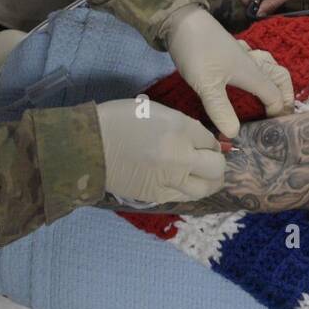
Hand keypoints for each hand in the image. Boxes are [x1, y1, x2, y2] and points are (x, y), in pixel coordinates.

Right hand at [95, 99, 225, 203]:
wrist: (90, 145)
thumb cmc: (120, 121)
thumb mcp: (157, 111)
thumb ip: (184, 126)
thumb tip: (204, 142)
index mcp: (180, 129)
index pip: (211, 141)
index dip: (211, 143)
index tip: (204, 144)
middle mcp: (180, 157)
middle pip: (217, 167)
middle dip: (218, 164)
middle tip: (211, 161)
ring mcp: (169, 180)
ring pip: (205, 189)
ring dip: (210, 182)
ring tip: (205, 177)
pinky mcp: (157, 196)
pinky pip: (184, 197)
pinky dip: (189, 190)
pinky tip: (184, 184)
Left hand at [163, 6, 293, 136]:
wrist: (182, 20)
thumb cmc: (198, 52)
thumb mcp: (207, 85)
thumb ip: (221, 110)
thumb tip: (234, 134)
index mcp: (252, 73)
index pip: (274, 95)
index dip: (278, 112)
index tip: (275, 129)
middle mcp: (252, 62)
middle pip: (280, 76)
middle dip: (286, 93)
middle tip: (284, 111)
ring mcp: (241, 53)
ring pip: (268, 65)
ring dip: (275, 79)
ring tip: (272, 93)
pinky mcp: (230, 48)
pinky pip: (253, 60)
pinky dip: (258, 69)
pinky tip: (246, 73)